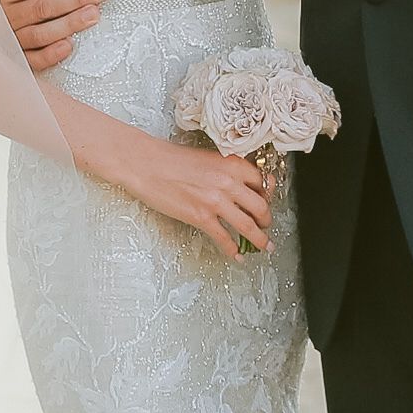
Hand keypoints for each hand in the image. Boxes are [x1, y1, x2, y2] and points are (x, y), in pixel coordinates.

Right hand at [111, 128, 276, 259]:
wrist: (145, 164)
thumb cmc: (170, 159)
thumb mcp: (207, 157)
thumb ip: (226, 171)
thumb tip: (238, 187)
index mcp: (232, 164)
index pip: (261, 183)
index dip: (267, 195)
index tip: (266, 202)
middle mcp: (229, 182)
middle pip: (261, 207)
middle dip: (266, 220)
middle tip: (266, 226)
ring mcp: (216, 201)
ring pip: (248, 226)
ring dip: (259, 239)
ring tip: (263, 246)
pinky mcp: (201, 217)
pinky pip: (224, 238)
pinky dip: (232, 249)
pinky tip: (236, 254)